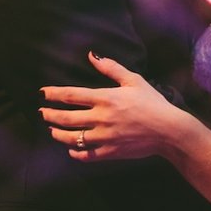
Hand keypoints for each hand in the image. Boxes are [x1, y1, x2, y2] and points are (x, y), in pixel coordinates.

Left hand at [40, 54, 183, 159]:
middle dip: (50, 115)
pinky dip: (75, 153)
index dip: (53, 94)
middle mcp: (100, 118)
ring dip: (57, 134)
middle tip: (41, 113)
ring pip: (72, 138)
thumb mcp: (134, 81)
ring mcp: (104, 137)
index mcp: (105, 98)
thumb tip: (92, 56)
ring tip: (51, 131)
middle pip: (66, 117)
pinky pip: (86, 155)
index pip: (71, 95)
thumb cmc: (153, 103)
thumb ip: (111, 68)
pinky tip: (71, 150)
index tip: (42, 93)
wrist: (169, 131)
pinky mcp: (110, 152)